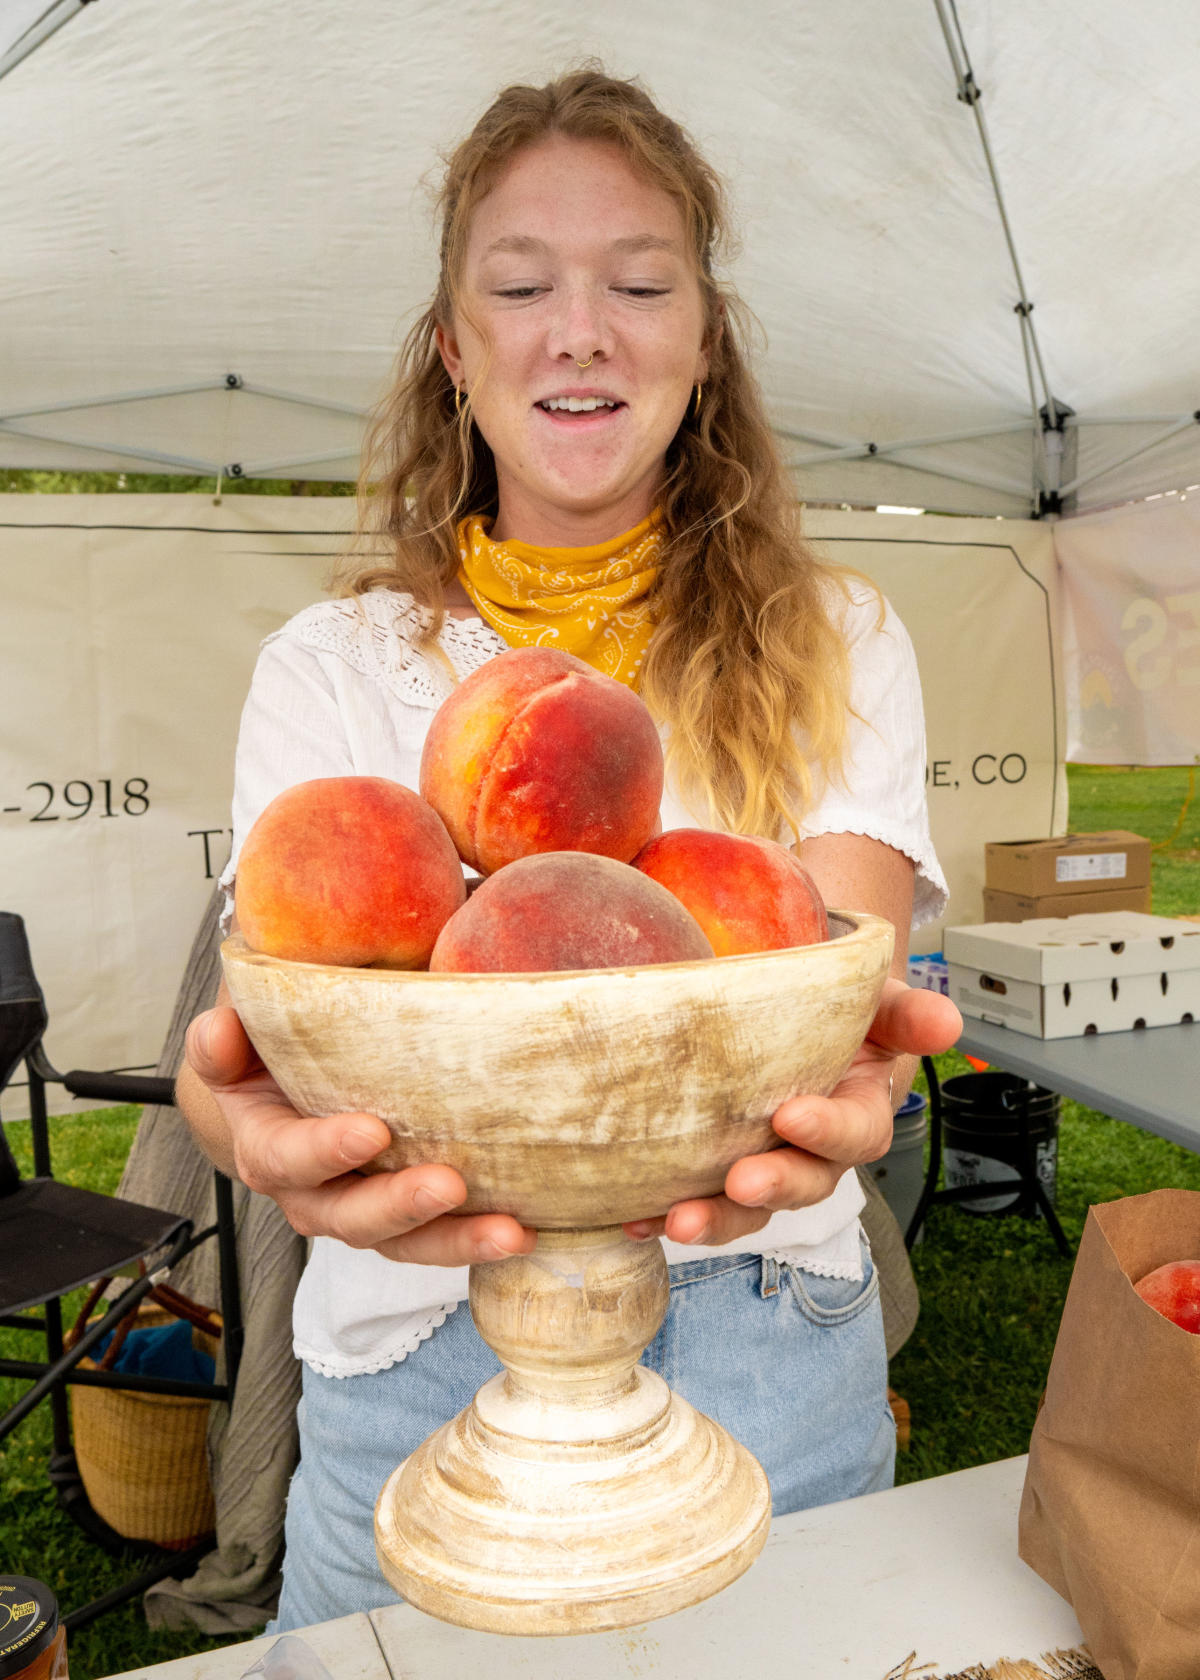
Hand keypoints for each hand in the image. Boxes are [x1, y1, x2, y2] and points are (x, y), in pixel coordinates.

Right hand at [184, 1006, 536, 1265]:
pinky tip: (527, 1231)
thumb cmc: (271, 1044)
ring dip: (455, 1241)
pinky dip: (478, 1239)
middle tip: (449, 1184)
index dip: (324, 1151)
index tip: (373, 1130)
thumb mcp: (240, 1027)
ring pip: (402, 1244)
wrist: (285, 1084)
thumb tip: (220, 1027)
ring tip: (509, 1231)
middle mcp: (309, 1192)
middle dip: (399, 1206)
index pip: (285, 1158)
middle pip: (349, 1217)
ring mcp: (360, 1210)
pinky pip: (437, 1239)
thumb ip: (226, 1033)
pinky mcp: (405, 1217)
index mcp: (265, 1142)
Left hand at [624, 978, 961, 1247]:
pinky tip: (632, 1217)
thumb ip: (908, 1014)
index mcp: (858, 1113)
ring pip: (747, 1210)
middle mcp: (813, 1154)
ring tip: (677, 1221)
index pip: (855, 1134)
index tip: (789, 1115)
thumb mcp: (878, 1003)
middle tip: (739, 1182)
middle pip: (802, 1185)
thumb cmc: (840, 1014)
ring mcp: (763, 1168)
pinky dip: (661, 1214)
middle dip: (771, 1187)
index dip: (827, 1131)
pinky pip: (694, 1202)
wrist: (795, 1019)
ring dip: (715, 1220)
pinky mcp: (714, 1175)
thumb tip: (946, 1023)